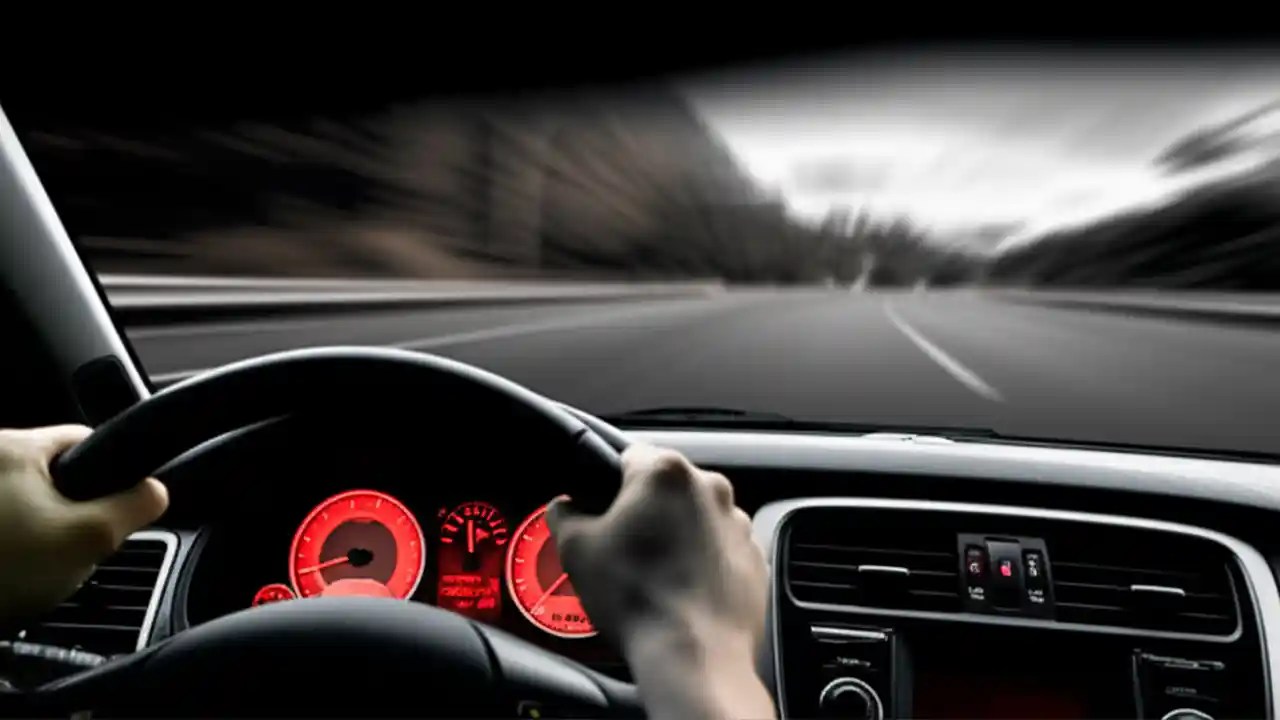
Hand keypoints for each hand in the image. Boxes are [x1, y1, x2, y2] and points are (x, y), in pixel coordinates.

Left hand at [0, 425, 168, 622]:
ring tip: (28, 570)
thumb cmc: (0, 566)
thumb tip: (155, 492)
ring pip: (18, 506)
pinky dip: (5, 550)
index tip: (110, 514)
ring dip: (30, 535)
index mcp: (15, 445)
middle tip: (66, 551)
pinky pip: (0, 528)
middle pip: (50, 478)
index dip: (110, 478)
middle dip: (65, 513)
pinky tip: (4, 576)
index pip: (86, 442)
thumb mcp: (87, 539)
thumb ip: (134, 507)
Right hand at [547, 444, 772, 719]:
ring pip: (696, 518)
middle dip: (647, 510)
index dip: (609, 483)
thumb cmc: (635, 596)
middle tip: (625, 547)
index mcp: (665, 471)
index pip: (629, 455)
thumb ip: (564, 514)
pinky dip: (704, 562)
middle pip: (667, 487)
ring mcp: (740, 523)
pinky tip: (683, 591)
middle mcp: (711, 487)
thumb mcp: (576, 550)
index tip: (602, 510)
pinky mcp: (756, 558)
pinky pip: (721, 549)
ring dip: (678, 535)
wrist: (695, 655)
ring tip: (656, 575)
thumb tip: (565, 506)